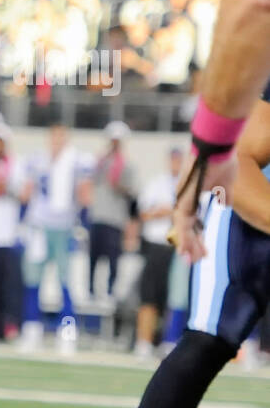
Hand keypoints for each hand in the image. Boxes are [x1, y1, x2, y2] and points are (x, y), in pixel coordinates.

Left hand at [169, 148, 236, 262]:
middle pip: (186, 227)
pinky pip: (182, 222)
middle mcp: (184, 198)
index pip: (192, 221)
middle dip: (192, 244)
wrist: (217, 147)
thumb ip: (224, 195)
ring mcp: (182, 198)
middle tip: (196, 260)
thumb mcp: (226, 184)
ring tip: (191, 261)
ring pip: (182, 228)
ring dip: (187, 245)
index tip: (202, 250)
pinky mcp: (184, 198)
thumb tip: (223, 204)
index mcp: (193, 196)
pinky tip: (185, 250)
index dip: (196, 236)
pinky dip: (184, 237)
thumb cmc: (222, 160)